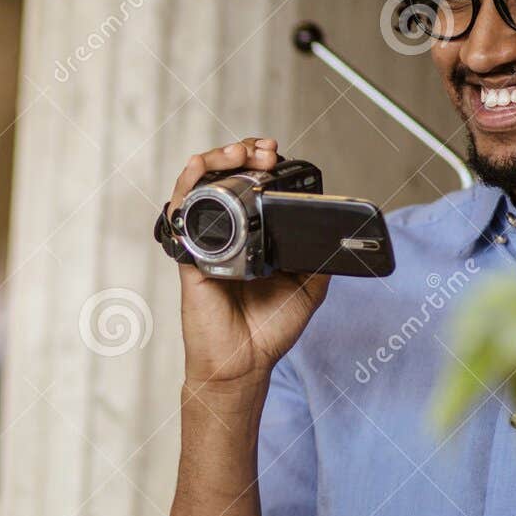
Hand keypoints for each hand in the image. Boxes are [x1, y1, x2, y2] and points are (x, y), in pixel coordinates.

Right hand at [168, 137, 329, 391]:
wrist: (245, 363)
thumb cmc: (267, 330)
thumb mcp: (309, 286)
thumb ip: (317, 256)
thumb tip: (333, 227)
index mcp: (251, 237)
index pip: (248, 186)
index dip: (258, 164)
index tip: (276, 156)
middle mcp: (224, 234)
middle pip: (221, 177)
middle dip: (240, 153)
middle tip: (264, 152)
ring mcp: (205, 243)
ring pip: (197, 186)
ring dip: (215, 160)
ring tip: (240, 154)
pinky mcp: (191, 257)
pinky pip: (181, 214)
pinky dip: (189, 186)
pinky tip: (202, 172)